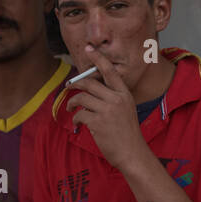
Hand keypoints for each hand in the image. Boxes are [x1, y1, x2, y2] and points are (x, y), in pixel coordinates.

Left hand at [64, 44, 146, 170]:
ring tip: (70, 109)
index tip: (89, 49)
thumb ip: (111, 99)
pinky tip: (78, 123)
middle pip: (90, 83)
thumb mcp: (125, 110)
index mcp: (124, 94)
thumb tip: (90, 93)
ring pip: (81, 98)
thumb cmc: (126, 133)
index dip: (98, 59)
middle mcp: (116, 99)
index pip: (110, 71)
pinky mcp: (98, 123)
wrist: (132, 153)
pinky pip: (79, 114)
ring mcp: (107, 110)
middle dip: (75, 84)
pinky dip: (75, 118)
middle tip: (68, 87)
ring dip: (72, 103)